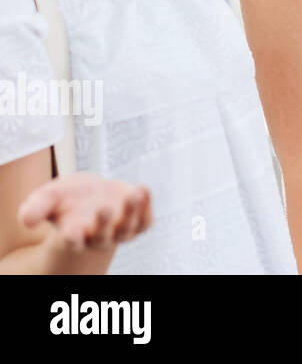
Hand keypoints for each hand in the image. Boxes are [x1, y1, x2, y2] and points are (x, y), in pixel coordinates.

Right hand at [17, 174, 151, 252]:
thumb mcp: (46, 198)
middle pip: (103, 236)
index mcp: (72, 235)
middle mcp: (97, 237)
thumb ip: (35, 208)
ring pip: (128, 228)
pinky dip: (147, 207)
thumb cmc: (64, 199)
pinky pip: (145, 221)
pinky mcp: (137, 222)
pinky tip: (143, 188)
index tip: (71, 231)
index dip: (72, 238)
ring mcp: (119, 231)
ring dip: (132, 212)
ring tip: (134, 192)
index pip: (72, 241)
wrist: (89, 196)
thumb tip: (26, 220)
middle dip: (104, 223)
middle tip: (104, 207)